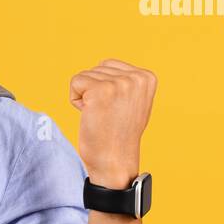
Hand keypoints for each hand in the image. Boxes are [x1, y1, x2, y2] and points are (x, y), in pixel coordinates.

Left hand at [68, 59, 156, 188]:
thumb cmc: (119, 133)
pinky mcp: (100, 91)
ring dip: (85, 97)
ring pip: (84, 76)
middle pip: (96, 69)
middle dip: (93, 91)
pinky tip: (90, 115)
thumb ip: (126, 81)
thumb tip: (106, 64)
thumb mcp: (133, 101)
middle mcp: (136, 77)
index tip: (116, 109)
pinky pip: (75, 83)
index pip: (108, 65)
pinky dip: (76, 100)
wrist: (114, 159)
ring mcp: (120, 83)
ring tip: (100, 116)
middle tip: (106, 115)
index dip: (104, 87)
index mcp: (147, 77)